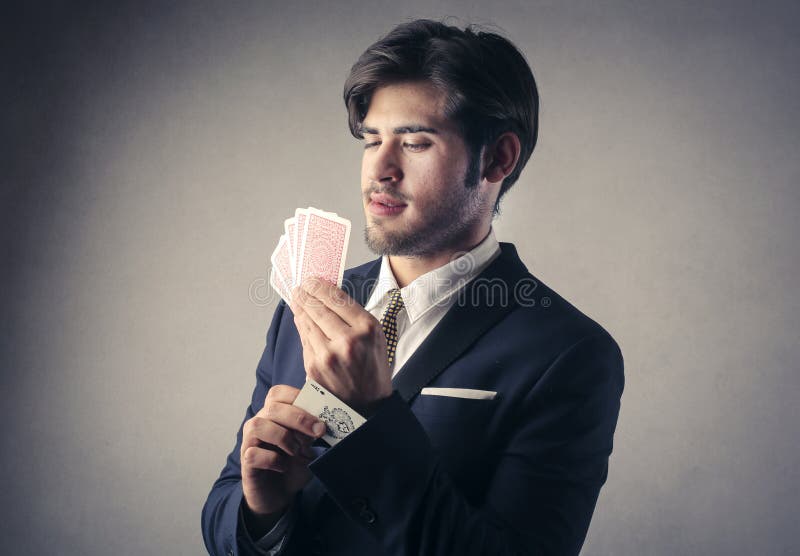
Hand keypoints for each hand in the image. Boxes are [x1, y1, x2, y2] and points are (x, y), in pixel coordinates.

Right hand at [240, 384, 326, 534]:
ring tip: (297, 451)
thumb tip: (328, 420)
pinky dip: (272, 459)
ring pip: (258, 425)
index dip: (297, 397)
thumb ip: (314, 431)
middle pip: (272, 407)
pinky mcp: (246, 461)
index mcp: (274, 414)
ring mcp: (249, 441)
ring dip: (283, 437)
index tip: (320, 411)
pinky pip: (253, 453)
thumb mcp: (309, 446)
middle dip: (298, 417)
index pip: (278, 393)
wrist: (279, 494)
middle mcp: (259, 423)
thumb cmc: (294, 464)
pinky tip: (283, 467)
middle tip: (318, 431)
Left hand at [291, 278, 391, 414]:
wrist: (367, 405)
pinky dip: (301, 325)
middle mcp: (347, 340)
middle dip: (306, 293)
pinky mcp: (313, 366)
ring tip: (297, 298)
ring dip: (300, 307)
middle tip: (300, 286)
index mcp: (366, 328)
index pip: (337, 298)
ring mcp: (327, 354)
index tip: (312, 280)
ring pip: (307, 321)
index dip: (320, 286)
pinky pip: (304, 338)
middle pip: (318, 307)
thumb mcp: (376, 336)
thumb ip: (354, 315)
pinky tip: (300, 317)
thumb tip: (329, 295)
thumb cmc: (372, 368)